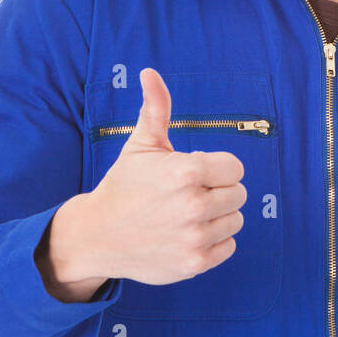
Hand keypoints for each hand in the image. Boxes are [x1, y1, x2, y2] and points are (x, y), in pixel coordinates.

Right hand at [36, 68, 245, 299]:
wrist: (97, 235)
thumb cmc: (124, 185)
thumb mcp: (141, 145)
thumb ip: (156, 109)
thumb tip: (150, 73)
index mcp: (187, 172)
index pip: (236, 168)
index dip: (217, 168)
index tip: (195, 173)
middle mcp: (194, 206)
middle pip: (239, 194)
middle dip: (218, 192)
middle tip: (188, 195)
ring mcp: (195, 237)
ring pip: (236, 220)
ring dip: (218, 217)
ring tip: (187, 215)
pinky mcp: (195, 264)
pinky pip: (229, 246)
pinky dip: (214, 241)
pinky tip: (188, 234)